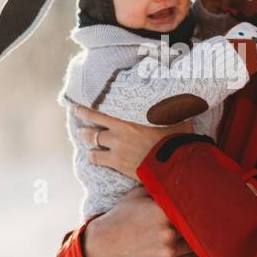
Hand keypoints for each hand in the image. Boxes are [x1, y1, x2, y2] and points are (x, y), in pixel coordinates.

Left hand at [74, 105, 194, 179]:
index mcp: (130, 115)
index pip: (105, 105)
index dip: (93, 101)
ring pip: (92, 138)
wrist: (173, 163)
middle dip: (83, 115)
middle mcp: (119, 129)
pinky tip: (90, 156)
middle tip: (77, 111)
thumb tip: (179, 94)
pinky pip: (97, 158)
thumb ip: (172, 105)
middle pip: (93, 119)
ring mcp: (116, 146)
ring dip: (86, 136)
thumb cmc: (176, 138)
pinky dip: (92, 156)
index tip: (86, 97)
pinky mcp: (117, 162)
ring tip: (82, 134)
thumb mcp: (176, 116)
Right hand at [82, 186, 197, 256]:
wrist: (104, 245)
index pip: (192, 211)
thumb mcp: (137, 196)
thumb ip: (158, 189)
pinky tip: (191, 248)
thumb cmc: (121, 217)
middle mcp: (168, 233)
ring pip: (193, 246)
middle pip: (195, 229)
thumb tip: (176, 181)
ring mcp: (167, 252)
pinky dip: (191, 255)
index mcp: (163, 212)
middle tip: (203, 222)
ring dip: (194, 240)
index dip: (197, 210)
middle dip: (196, 225)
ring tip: (196, 235)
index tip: (202, 208)